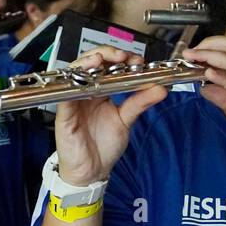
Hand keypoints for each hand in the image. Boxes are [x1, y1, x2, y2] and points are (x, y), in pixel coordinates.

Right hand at [52, 46, 168, 184]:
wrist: (92, 172)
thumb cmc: (104, 146)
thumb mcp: (126, 120)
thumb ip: (140, 102)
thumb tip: (161, 88)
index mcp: (100, 92)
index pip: (108, 66)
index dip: (120, 57)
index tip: (137, 60)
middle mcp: (85, 92)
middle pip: (89, 62)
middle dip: (105, 53)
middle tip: (122, 57)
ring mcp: (73, 101)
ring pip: (73, 73)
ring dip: (86, 62)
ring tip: (100, 59)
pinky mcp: (64, 114)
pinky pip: (64, 95)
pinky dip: (72, 83)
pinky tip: (84, 77)